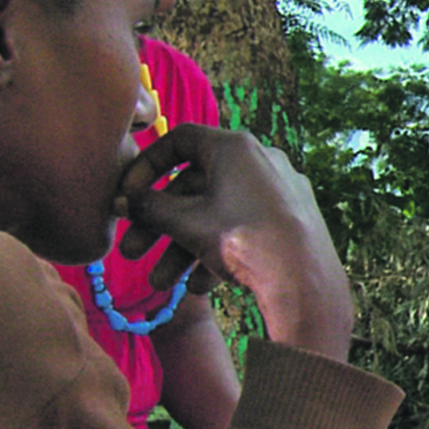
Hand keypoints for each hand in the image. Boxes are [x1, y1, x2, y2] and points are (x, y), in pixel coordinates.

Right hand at [116, 124, 352, 359]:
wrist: (305, 280)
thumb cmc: (242, 239)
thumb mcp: (185, 222)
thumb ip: (148, 207)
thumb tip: (124, 201)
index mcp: (235, 147)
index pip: (179, 140)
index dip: (147, 164)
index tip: (127, 193)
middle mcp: (261, 161)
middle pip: (195, 187)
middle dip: (159, 224)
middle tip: (131, 252)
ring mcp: (279, 191)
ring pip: (217, 214)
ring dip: (183, 249)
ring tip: (162, 285)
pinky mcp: (292, 220)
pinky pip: (245, 229)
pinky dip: (218, 252)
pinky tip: (198, 287)